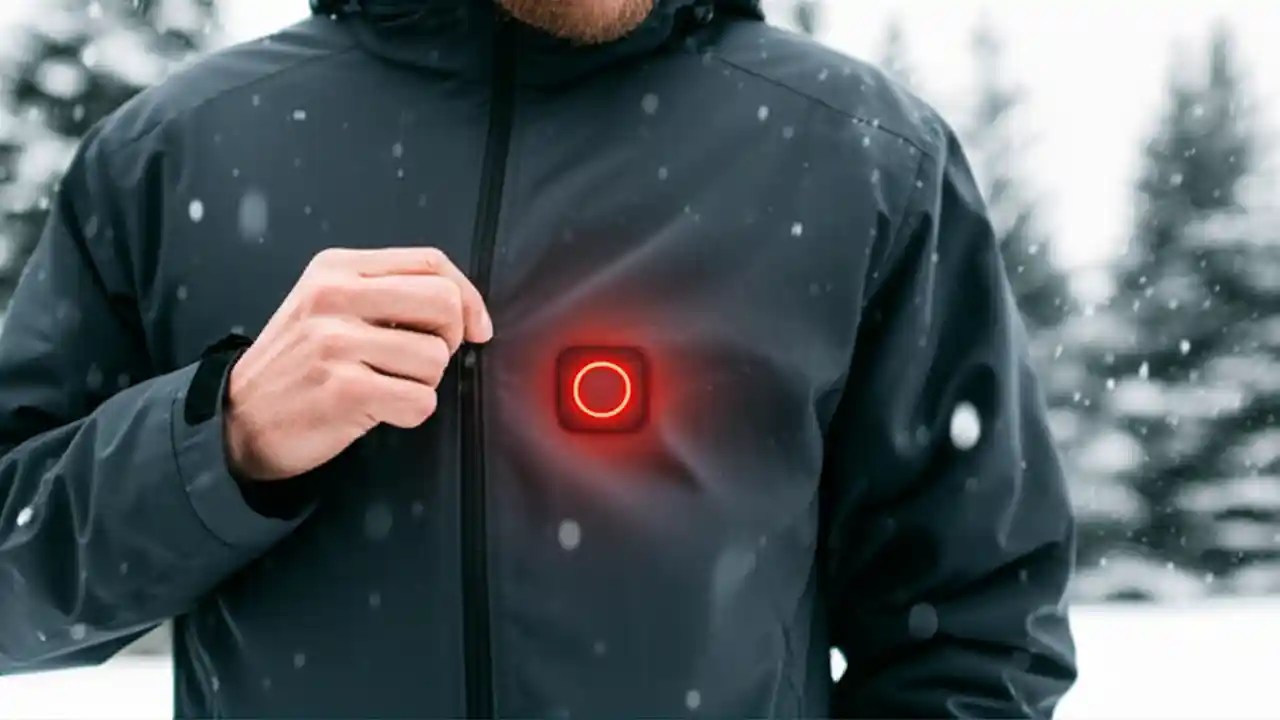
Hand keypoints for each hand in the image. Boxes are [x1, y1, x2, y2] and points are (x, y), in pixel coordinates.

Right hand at [222, 247, 492, 480]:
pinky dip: (410, 412)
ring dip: (423, 381)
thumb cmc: (300, 363)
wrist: (240, 417)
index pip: (430, 262)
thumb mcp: (329, 305)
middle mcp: (333, 297)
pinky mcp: (344, 391)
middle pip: (444, 303)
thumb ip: (390, 293)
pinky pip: (421, 401)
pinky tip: (378, 409)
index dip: (468, 296)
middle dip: (449, 338)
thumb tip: (471, 313)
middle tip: (422, 358)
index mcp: (336, 268)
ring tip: (386, 384)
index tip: (476, 326)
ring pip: (435, 358)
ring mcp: (336, 344)